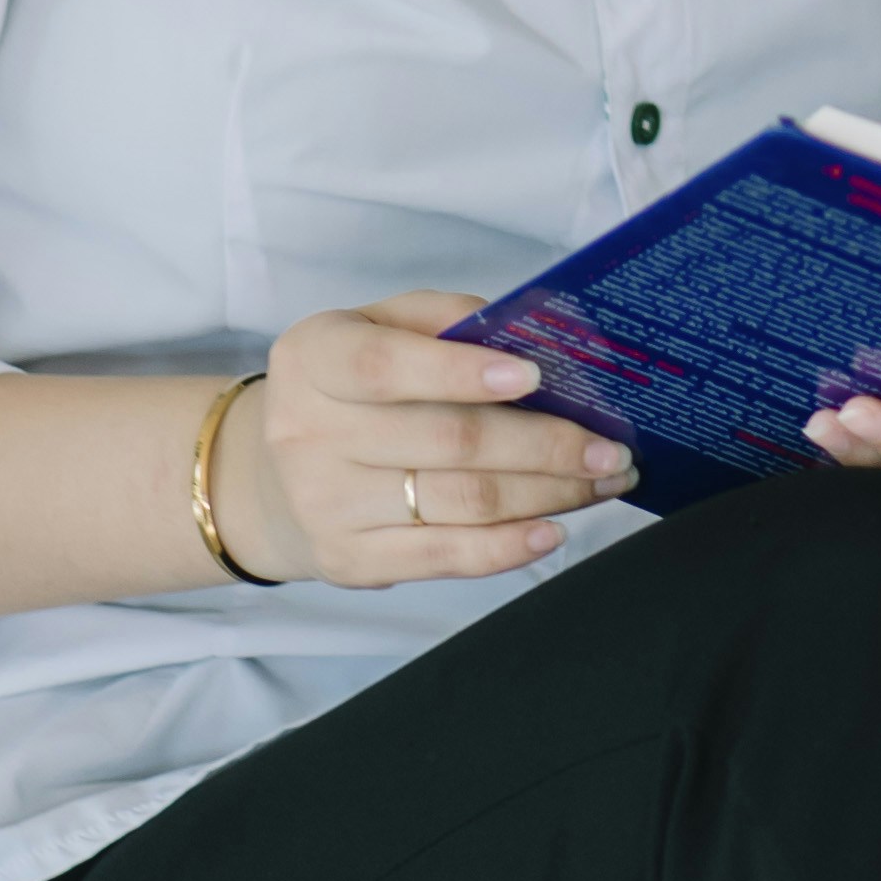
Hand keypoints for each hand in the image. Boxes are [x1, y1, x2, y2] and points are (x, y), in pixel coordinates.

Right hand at [216, 290, 633, 592]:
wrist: (270, 475)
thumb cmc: (348, 388)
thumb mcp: (377, 327)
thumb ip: (446, 319)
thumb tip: (537, 332)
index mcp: (314, 357)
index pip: (385, 365)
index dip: (462, 371)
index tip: (534, 375)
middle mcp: (308, 433)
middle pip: (447, 442)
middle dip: (545, 444)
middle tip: (610, 444)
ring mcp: (326, 504)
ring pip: (460, 502)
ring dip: (547, 494)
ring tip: (601, 480)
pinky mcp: (349, 561)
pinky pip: (444, 557)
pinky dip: (507, 547)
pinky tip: (552, 528)